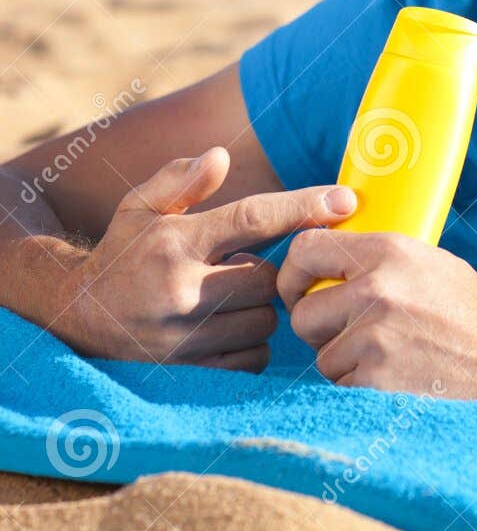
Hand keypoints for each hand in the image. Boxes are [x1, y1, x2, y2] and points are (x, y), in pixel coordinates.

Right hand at [56, 147, 356, 370]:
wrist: (75, 321)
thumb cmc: (121, 255)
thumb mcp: (139, 207)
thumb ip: (180, 180)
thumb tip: (218, 155)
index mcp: (175, 243)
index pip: (253, 219)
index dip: (304, 207)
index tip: (346, 200)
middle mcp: (180, 292)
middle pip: (269, 279)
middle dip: (266, 273)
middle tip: (239, 270)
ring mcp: (185, 339)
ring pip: (265, 322)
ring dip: (259, 310)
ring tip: (226, 302)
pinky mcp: (189, 375)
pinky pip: (251, 358)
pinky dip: (248, 345)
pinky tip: (222, 331)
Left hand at [278, 225, 476, 398]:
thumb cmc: (471, 313)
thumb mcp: (430, 262)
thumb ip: (378, 257)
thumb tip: (326, 257)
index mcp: (389, 250)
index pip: (306, 248)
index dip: (295, 273)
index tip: (301, 290)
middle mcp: (377, 287)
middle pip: (303, 313)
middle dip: (319, 330)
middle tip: (348, 335)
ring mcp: (375, 335)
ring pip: (322, 356)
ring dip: (344, 363)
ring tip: (388, 357)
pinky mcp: (376, 377)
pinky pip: (341, 385)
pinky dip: (361, 388)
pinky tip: (396, 379)